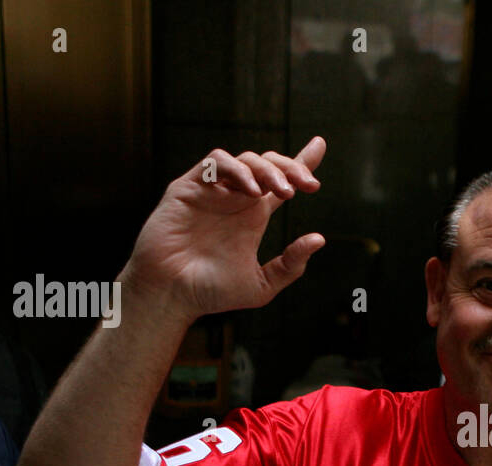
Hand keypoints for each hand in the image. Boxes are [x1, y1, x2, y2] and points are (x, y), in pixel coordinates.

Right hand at [118, 140, 327, 326]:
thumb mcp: (261, 285)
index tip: (320, 144)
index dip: (301, 161)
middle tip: (308, 186)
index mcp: (252, 215)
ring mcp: (211, 192)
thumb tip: (319, 239)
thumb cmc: (211, 293)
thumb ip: (290, 265)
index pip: (280, 181)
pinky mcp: (188, 188)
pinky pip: (215, 163)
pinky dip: (236, 169)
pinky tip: (251, 191)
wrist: (172, 295)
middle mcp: (234, 198)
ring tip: (284, 191)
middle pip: (267, 165)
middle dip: (292, 167)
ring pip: (245, 159)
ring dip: (268, 169)